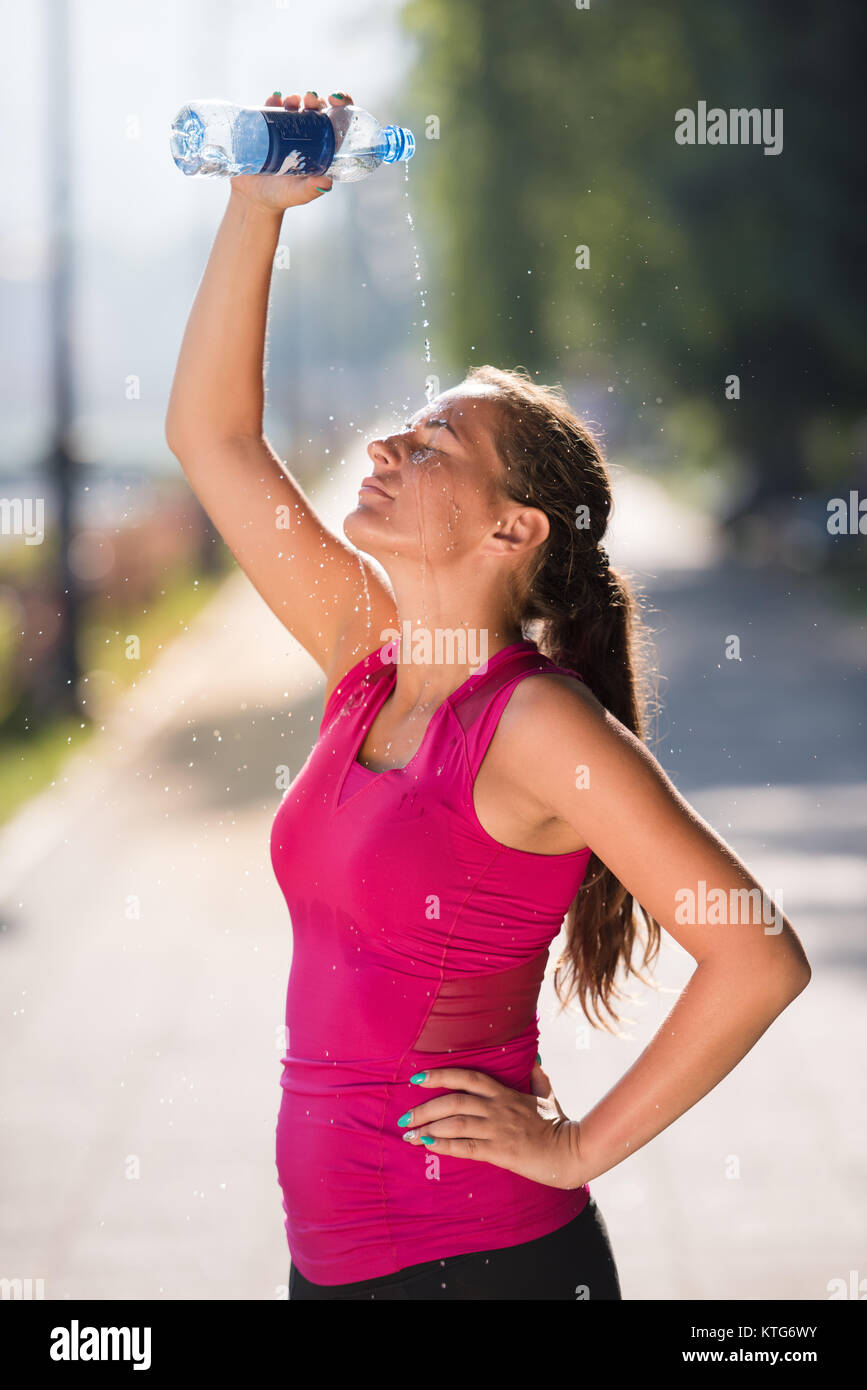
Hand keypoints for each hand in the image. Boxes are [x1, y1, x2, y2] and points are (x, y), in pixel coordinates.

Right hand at [230, 89, 353, 211]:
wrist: (253, 197)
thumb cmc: (282, 197)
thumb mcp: (298, 194)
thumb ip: (312, 189)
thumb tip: (327, 181)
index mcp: (321, 148)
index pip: (337, 122)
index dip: (342, 105)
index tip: (336, 99)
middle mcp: (305, 135)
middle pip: (315, 110)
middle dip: (315, 100)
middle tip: (310, 101)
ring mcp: (285, 129)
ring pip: (294, 106)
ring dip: (295, 99)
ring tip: (292, 101)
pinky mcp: (266, 127)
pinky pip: (271, 107)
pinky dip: (274, 100)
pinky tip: (275, 99)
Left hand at [398, 1062, 584, 1189]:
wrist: (571, 1151)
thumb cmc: (558, 1124)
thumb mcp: (547, 1094)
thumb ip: (536, 1076)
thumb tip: (533, 1059)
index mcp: (505, 1093)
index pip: (468, 1077)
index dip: (441, 1075)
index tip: (417, 1078)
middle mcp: (498, 1108)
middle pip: (454, 1101)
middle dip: (425, 1107)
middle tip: (404, 1116)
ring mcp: (498, 1129)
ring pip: (456, 1123)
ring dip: (428, 1127)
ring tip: (408, 1134)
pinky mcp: (500, 1151)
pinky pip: (466, 1147)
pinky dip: (444, 1146)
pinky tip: (428, 1145)